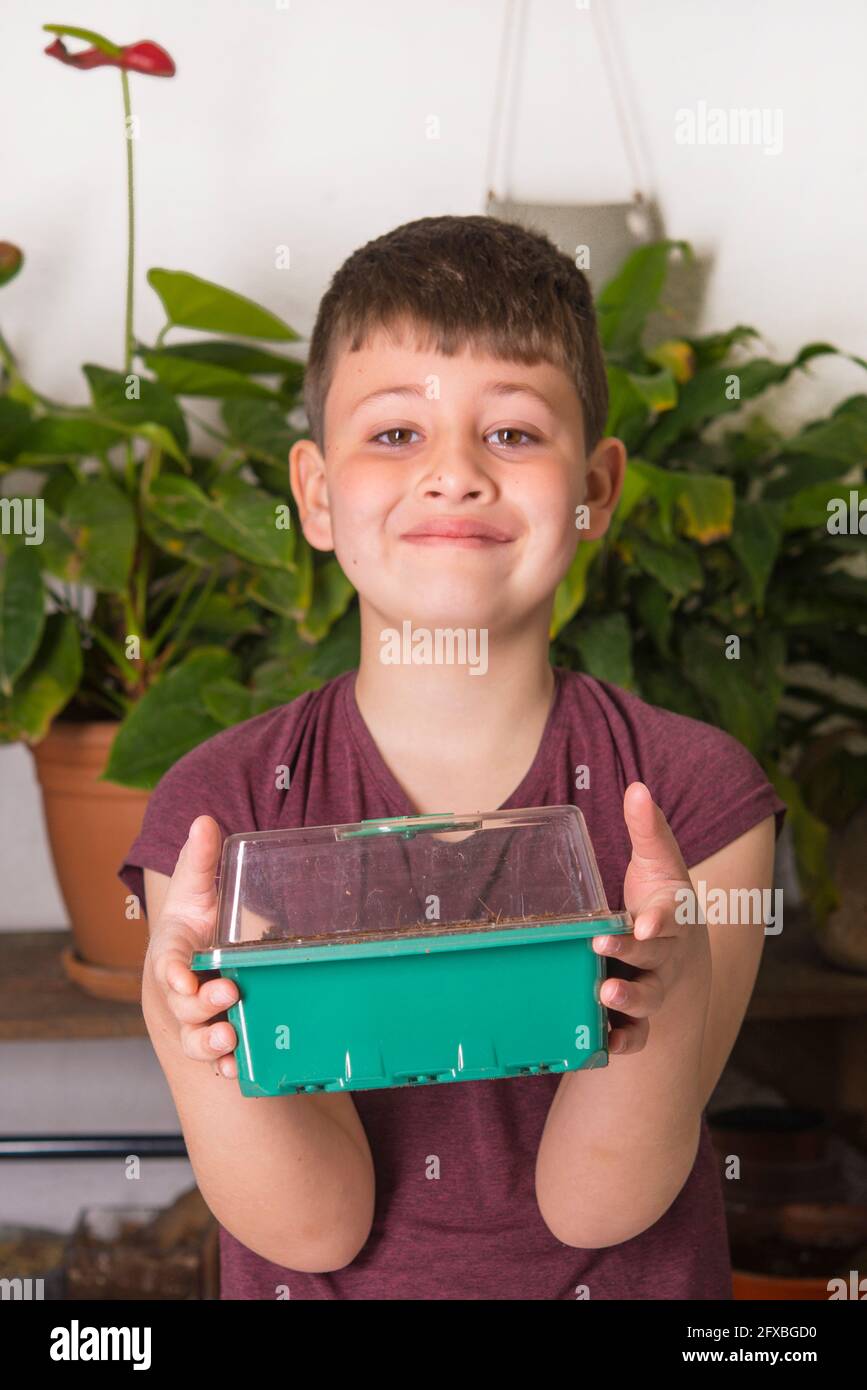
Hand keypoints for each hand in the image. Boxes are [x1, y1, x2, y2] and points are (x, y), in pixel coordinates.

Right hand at [145, 814, 239, 1078]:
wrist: (196, 963)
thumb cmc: (196, 923)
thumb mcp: (198, 889)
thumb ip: (200, 859)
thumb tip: (205, 820)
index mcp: (174, 952)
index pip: (167, 963)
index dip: (172, 971)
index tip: (182, 975)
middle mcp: (180, 991)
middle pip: (183, 1005)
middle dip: (201, 1005)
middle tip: (227, 997)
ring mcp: (195, 1019)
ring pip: (196, 1040)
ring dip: (211, 1043)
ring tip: (229, 1040)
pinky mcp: (214, 1038)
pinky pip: (217, 1060)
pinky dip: (227, 1067)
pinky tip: (241, 1070)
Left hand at [591, 781, 709, 1056]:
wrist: (677, 951)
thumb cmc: (658, 899)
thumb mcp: (655, 862)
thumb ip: (647, 829)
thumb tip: (637, 786)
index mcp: (668, 914)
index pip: (668, 915)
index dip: (657, 919)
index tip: (642, 921)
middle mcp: (665, 954)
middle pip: (654, 957)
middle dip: (631, 954)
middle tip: (603, 948)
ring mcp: (654, 986)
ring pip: (647, 998)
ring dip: (628, 1001)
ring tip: (604, 997)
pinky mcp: (638, 1015)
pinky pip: (635, 1035)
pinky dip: (623, 1042)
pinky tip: (604, 1045)